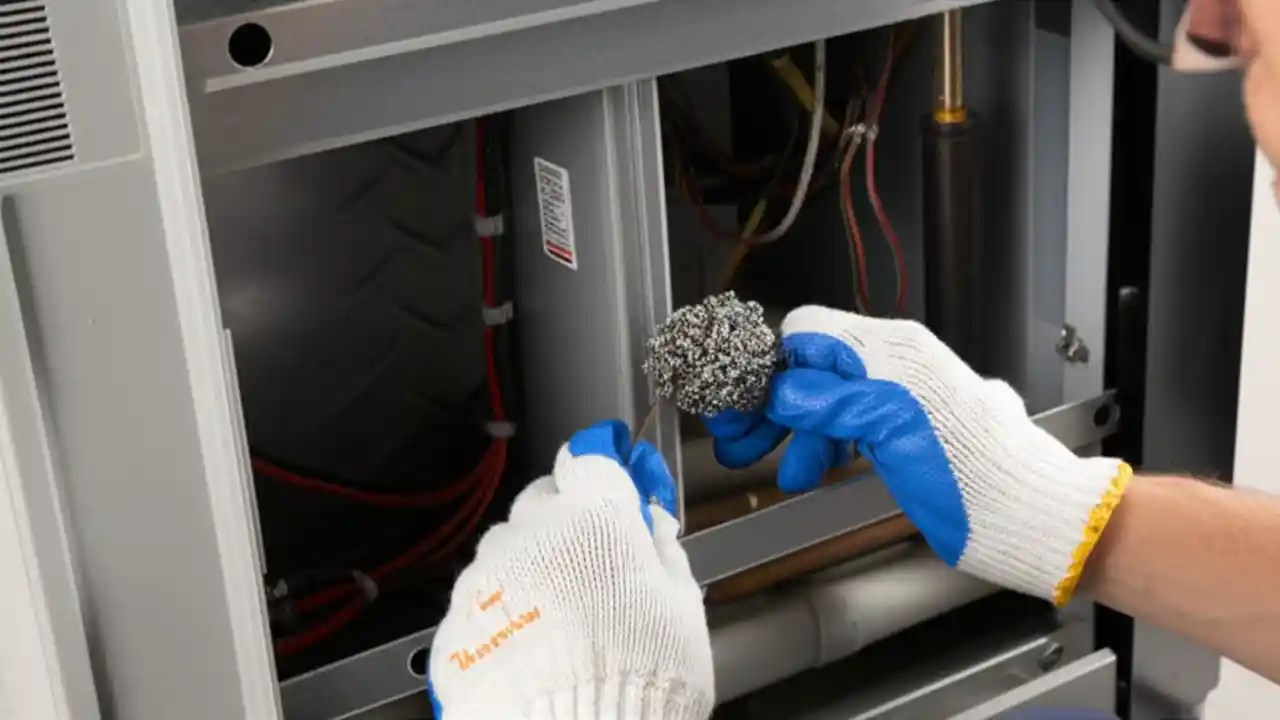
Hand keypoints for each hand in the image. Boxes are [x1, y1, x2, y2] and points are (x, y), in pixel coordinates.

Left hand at [428, 420, 713, 718]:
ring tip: (563, 619)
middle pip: (543, 501)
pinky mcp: (458, 620)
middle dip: (567, 522)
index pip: (588, 459)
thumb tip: (653, 526)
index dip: (604, 470)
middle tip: (596, 566)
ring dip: (531, 567)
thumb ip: (662, 550)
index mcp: (592, 517)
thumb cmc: (642, 676)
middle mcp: (530, 534)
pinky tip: (532, 646)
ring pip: (508, 550)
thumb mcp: (681, 605)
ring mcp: (486, 577)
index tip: (616, 481)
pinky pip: (482, 600)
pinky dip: (503, 612)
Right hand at [705, 306, 1130, 604]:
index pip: (808, 336)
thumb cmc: (977, 473)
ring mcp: (897, 401)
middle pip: (811, 370)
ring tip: (773, 465)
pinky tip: (809, 470)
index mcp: (892, 352)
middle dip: (770, 404)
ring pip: (825, 402)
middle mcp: (893, 368)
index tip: (737, 400)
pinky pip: (846, 427)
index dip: (768, 367)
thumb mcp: (890, 426)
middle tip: (737, 437)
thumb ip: (831, 401)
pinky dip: (821, 446)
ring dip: (792, 431)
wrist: (1026, 515)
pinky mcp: (902, 434)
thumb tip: (781, 390)